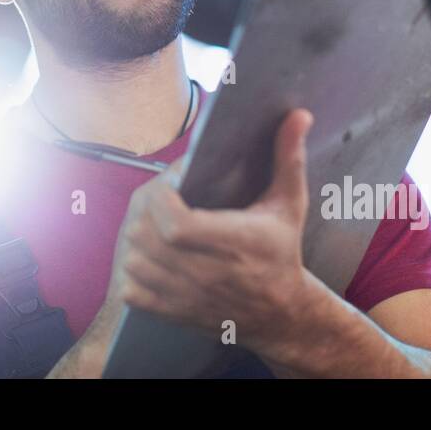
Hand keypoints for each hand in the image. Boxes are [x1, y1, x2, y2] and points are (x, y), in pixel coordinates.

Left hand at [107, 108, 324, 351]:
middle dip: (145, 214)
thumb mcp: (289, 204)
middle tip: (158, 202)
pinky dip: (132, 274)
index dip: (161, 201)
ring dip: (136, 242)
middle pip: (146, 239)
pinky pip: (133, 292)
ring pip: (135, 263)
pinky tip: (149, 260)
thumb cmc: (281, 252)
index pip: (175, 224)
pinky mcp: (176, 314)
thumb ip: (289, 157)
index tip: (170, 187)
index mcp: (233, 242)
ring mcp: (188, 296)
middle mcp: (208, 272)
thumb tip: (298, 115)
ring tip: (152, 227)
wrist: (283, 314)